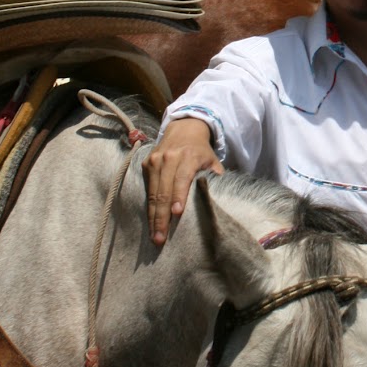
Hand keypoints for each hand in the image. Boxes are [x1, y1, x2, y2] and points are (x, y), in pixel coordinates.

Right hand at [143, 117, 221, 244]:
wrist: (184, 129)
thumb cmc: (201, 151)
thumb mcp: (213, 160)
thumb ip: (215, 177)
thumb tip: (221, 198)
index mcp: (188, 156)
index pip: (182, 179)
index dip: (178, 196)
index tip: (177, 214)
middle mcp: (169, 158)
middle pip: (163, 191)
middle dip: (162, 216)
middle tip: (161, 238)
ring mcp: (155, 161)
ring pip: (152, 193)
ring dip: (152, 216)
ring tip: (155, 236)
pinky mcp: (146, 164)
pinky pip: (146, 189)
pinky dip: (148, 207)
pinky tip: (150, 223)